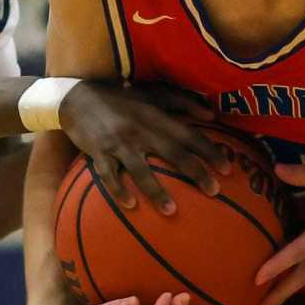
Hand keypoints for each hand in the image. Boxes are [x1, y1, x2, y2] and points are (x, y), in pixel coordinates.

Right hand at [58, 81, 228, 214]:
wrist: (77, 97)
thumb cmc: (121, 98)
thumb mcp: (152, 94)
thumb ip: (182, 102)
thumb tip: (212, 115)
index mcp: (156, 116)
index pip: (188, 134)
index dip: (209, 150)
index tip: (227, 169)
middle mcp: (140, 129)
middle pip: (173, 152)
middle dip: (194, 172)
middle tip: (214, 191)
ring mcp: (118, 142)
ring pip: (141, 169)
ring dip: (157, 191)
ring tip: (172, 210)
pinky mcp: (98, 153)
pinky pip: (109, 175)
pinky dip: (119, 190)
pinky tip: (131, 205)